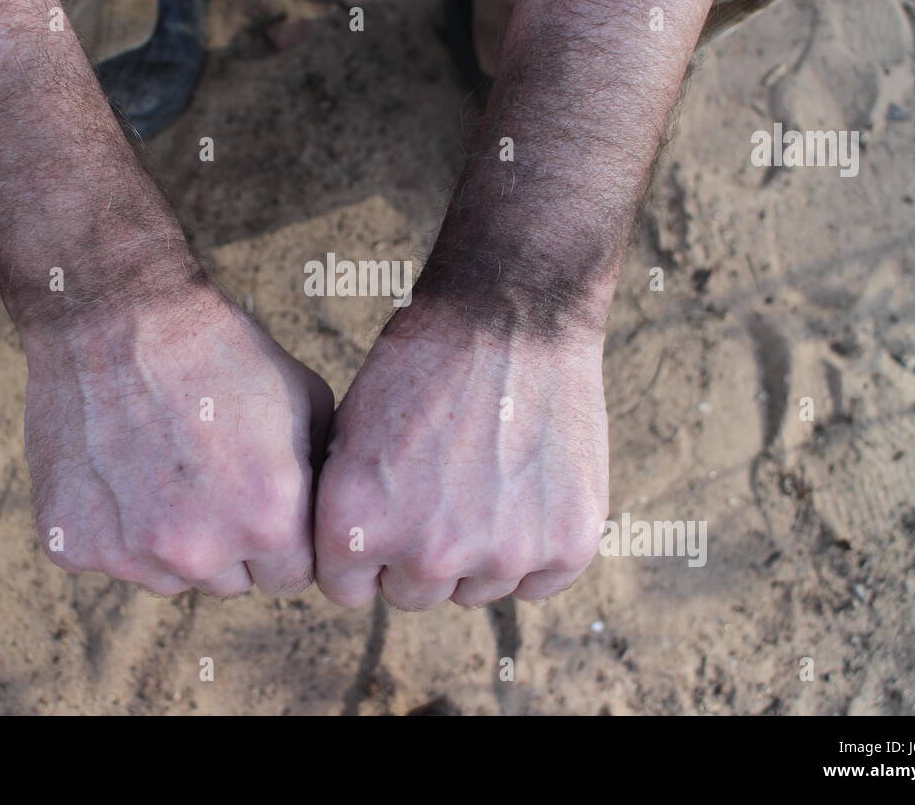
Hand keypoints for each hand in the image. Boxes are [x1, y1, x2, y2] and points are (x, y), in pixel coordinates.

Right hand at [22, 285, 332, 596]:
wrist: (119, 316)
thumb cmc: (221, 353)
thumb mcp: (306, 403)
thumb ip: (319, 479)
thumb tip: (327, 522)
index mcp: (268, 521)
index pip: (290, 577)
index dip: (281, 536)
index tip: (262, 498)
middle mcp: (199, 551)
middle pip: (228, 581)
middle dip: (227, 541)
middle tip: (209, 475)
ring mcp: (129, 553)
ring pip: (168, 576)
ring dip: (170, 539)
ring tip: (163, 465)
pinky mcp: (72, 543)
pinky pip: (108, 555)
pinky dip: (112, 523)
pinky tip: (117, 466)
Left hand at [315, 305, 608, 608]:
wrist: (511, 319)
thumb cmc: (422, 366)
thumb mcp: (349, 433)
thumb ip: (347, 510)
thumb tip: (351, 562)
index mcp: (356, 525)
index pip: (349, 590)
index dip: (365, 550)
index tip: (387, 512)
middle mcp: (426, 553)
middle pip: (413, 594)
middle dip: (419, 552)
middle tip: (440, 488)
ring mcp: (502, 555)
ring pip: (476, 590)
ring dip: (478, 551)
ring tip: (485, 478)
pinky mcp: (566, 545)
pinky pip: (538, 582)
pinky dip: (534, 545)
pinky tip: (525, 488)